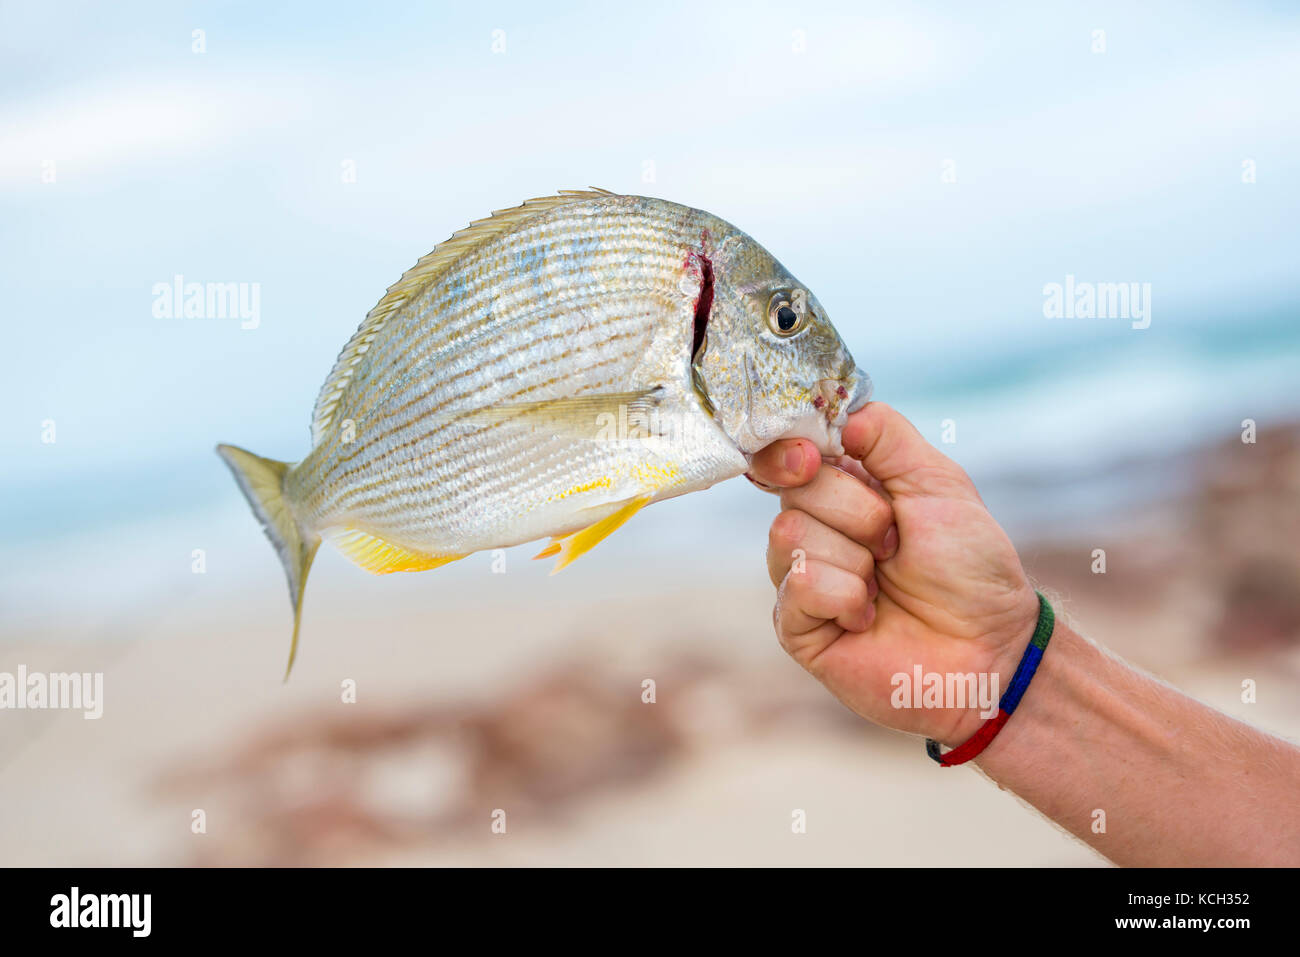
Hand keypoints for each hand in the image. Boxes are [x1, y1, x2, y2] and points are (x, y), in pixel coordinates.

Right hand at [750, 402, 1040, 745]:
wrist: (992, 650)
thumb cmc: (972, 570)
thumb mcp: (938, 485)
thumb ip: (889, 439)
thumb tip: (841, 414)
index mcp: (846, 490)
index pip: (789, 453)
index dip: (790, 450)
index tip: (812, 455)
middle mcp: (817, 529)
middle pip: (794, 489)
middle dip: (858, 512)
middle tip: (896, 543)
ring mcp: (803, 578)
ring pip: (790, 534)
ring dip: (855, 558)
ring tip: (887, 585)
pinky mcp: (798, 626)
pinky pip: (798, 585)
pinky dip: (845, 596)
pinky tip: (869, 618)